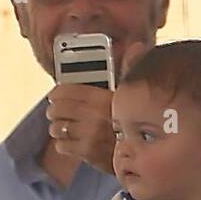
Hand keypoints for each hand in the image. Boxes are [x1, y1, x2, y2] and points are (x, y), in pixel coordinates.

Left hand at [46, 41, 148, 171]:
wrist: (146, 153)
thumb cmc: (140, 122)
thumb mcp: (134, 93)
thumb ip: (129, 69)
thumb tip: (137, 47)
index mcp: (102, 98)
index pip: (65, 91)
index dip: (57, 93)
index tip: (56, 95)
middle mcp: (93, 116)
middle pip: (57, 110)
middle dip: (54, 110)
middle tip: (56, 111)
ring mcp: (89, 136)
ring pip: (57, 128)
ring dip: (58, 127)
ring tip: (63, 127)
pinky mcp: (87, 153)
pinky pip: (62, 146)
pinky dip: (63, 144)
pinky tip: (70, 142)